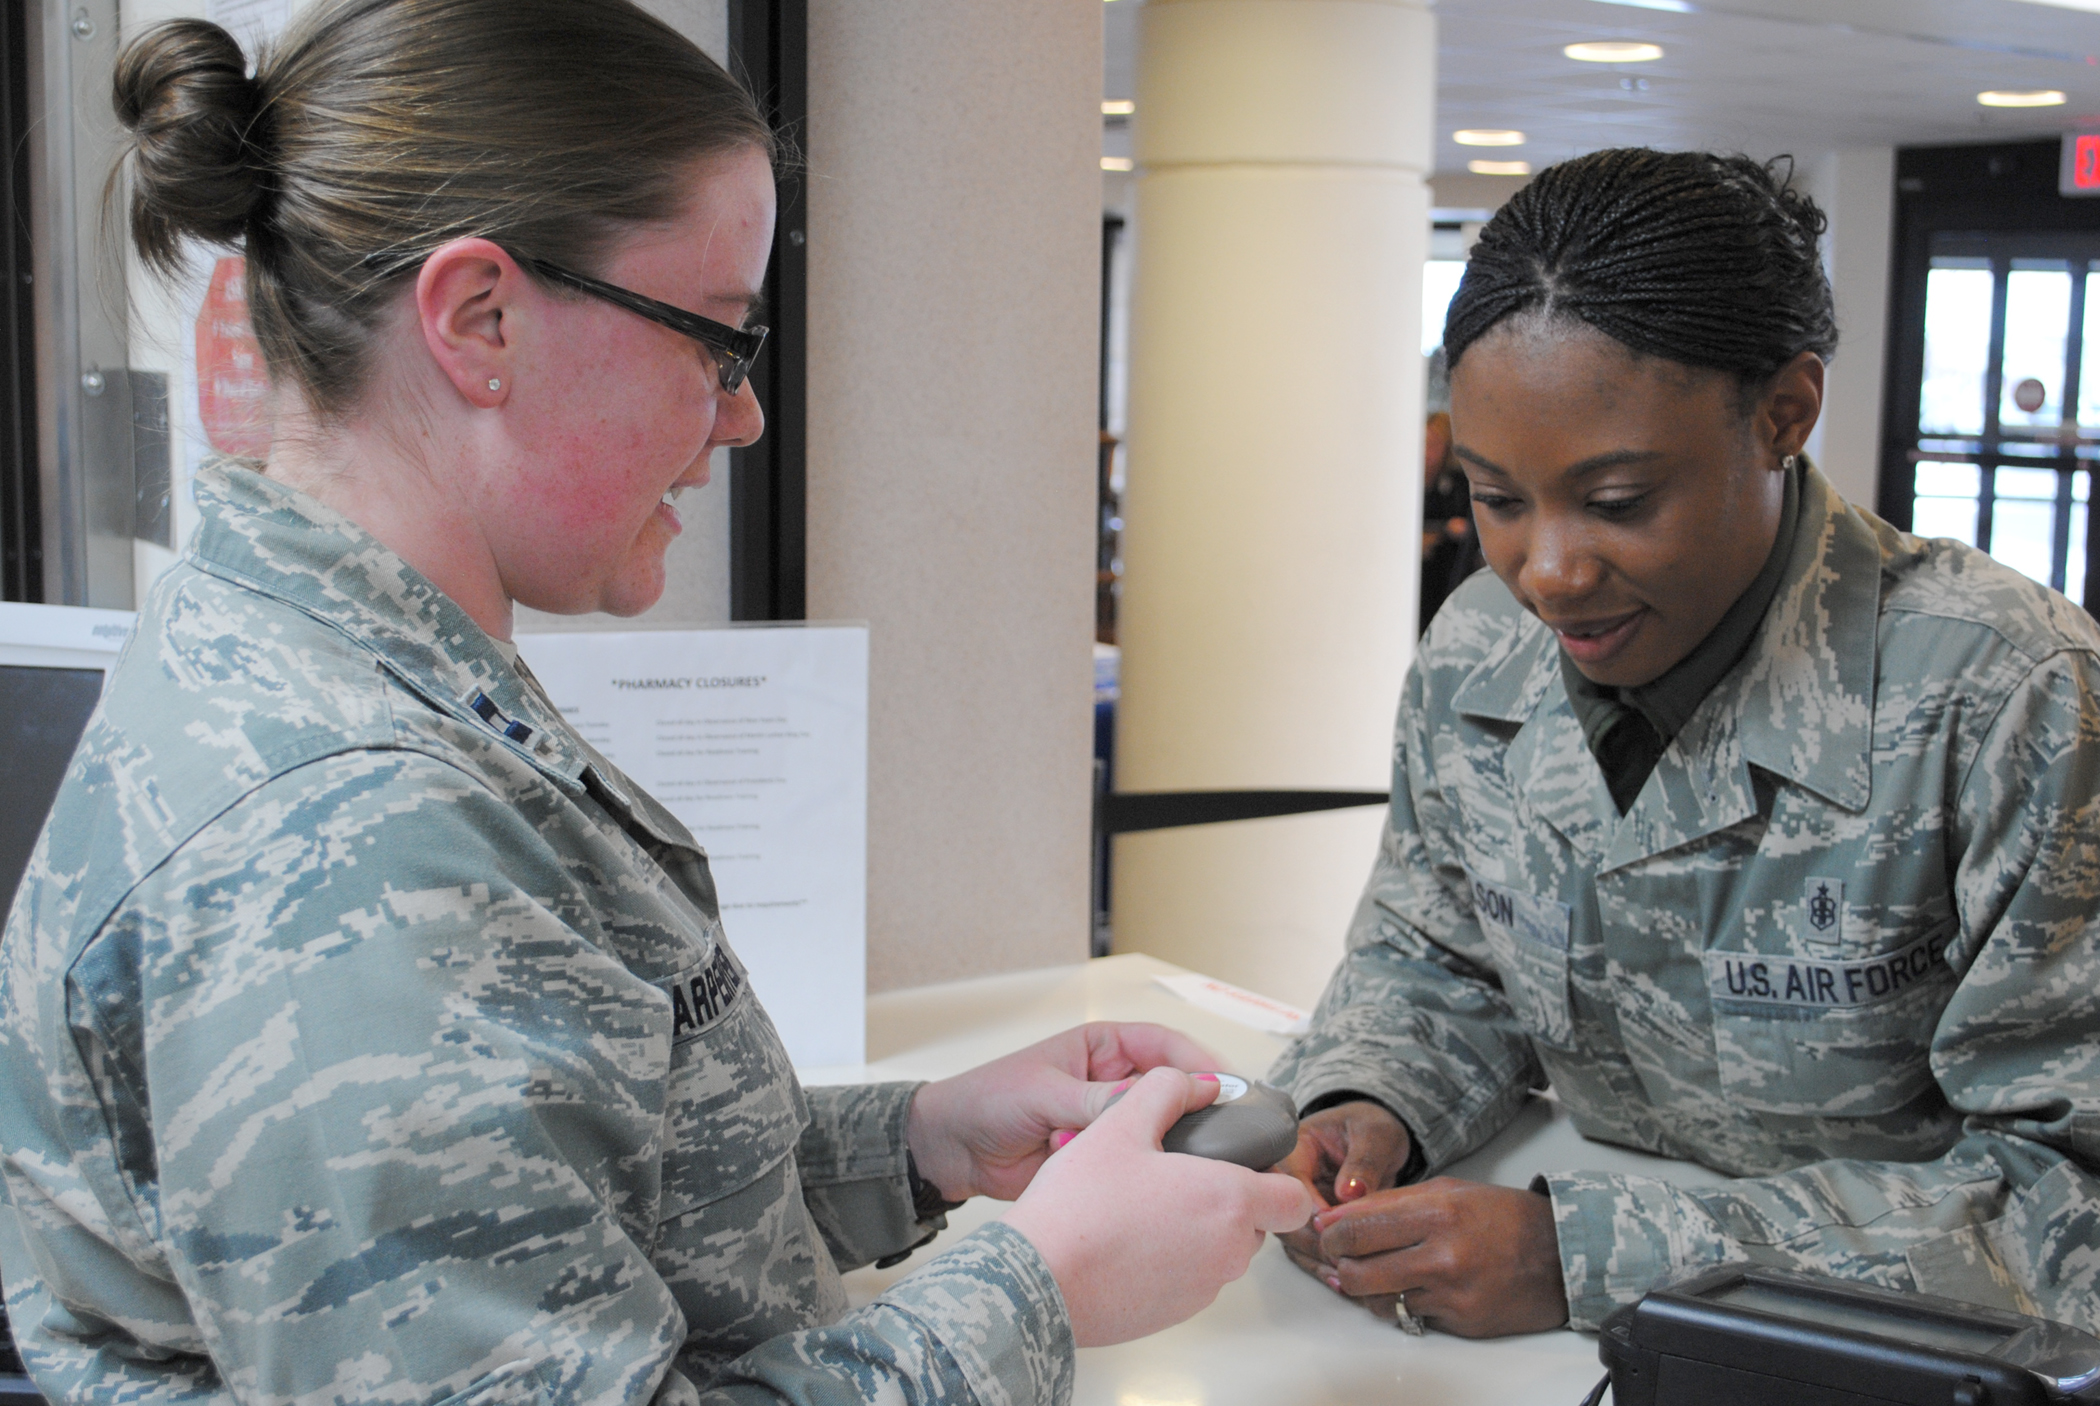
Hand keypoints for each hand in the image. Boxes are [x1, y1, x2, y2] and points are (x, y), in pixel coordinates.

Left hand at [906, 1021, 1221, 1201]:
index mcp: (1101, 1048)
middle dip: (1189, 1109)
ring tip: (1172, 1158)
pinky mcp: (1100, 1160)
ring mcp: (1107, 1123)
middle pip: (1170, 1090)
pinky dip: (1132, 1172)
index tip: (1224, 1084)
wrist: (951, 1151)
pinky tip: (1135, 1180)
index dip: (1198, 1061)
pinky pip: (1131, 1163)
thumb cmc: (987, 1099)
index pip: (1163, 1045)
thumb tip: (1152, 1098)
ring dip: (1155, 1144)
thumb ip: (1099, 1100)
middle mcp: (1111, 1083)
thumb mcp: (1046, 1093)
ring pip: (1154, 1131)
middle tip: (1220, 1129)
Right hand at [1002, 1067, 1316, 1346]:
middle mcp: (1227, 1253)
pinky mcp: (1173, 1315)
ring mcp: (1202, 1290)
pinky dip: (1170, 1259)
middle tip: (1175, 1175)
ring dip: (1196, 1229)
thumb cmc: (1079, 1206)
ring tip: (1140, 1206)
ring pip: (1220, 1251)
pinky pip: (1189, 1279)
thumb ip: (1167, 1090)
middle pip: (1256, 1223)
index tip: (1248, 1165)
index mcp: (1229, 1201)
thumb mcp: (1120, 1124)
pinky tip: (1124, 1241)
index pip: (1295, 1199)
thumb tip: (1201, 1083)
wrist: (1037, 1281)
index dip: (1278, 1178)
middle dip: (1227, 1199)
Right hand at [1274, 1100, 1409, 1271]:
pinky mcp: (1308, 1227)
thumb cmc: (1372, 1128)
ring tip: (1346, 1277)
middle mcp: (1286, 1180)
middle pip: (1284, 1216)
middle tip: (1343, 1259)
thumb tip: (1349, 1192)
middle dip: (1314, 1241)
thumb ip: (1364, 1160)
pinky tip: (1344, 1284)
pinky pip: (1308, 1251)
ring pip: (1293, 1240)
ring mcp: (1293, 1206)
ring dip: (1318, 1260)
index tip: (1333, 1227)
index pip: (1288, 1181)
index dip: (1308, 1208)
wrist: (1378, 1141)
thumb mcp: (1374, 1134)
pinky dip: (1324, 1268)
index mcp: (1294, 1148)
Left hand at [1296, 1178, 1568, 1337]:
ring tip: (1367, 1272)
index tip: (1324, 1231)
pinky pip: (1407, 1316)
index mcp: (1437, 1212)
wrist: (1559, 1257)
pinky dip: (1398, 1303)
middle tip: (1339, 1255)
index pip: (1358, 1227)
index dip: (1331, 1232)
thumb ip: (1392, 1203)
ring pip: (1376, 1299)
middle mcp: (1442, 1255)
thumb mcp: (1448, 1191)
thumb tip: (1340, 1218)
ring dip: (1362, 1287)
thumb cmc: (1503, 1217)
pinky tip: (1404, 1287)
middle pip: (1357, 1269)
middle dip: (1338, 1262)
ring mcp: (1451, 1293)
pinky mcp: (1459, 1321)